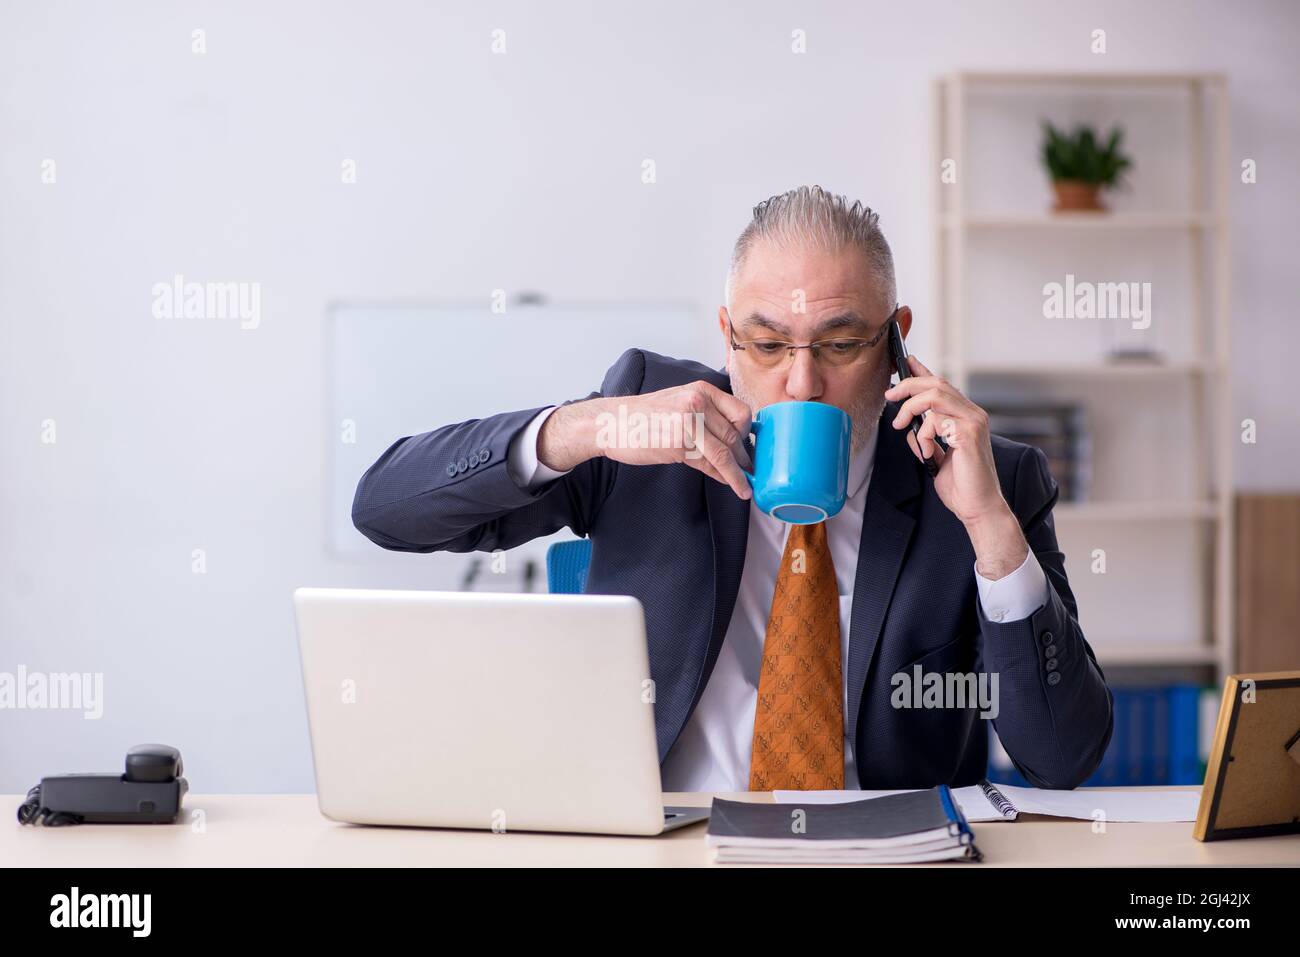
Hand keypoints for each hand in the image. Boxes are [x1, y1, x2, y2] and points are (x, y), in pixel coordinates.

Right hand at [538, 381, 754, 499]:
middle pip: (735, 435)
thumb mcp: (679, 403)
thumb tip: (732, 441)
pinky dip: (721, 476)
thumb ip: (705, 415)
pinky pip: (708, 464)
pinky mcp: (679, 444)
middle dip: (744, 457)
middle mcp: (698, 403)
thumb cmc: (643, 416)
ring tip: (745, 485)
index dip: (748, 434)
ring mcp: (689, 423)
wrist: (612, 423)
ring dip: (739, 473)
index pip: (740, 411)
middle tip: (749, 471)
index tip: (750, 448)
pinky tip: (728, 483)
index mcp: (701, 390)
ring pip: (725, 452)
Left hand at [884, 356, 1027, 577]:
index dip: (922, 371)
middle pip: (936, 383)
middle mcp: (972, 414)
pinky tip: (926, 452)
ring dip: (910, 407)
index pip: (942, 386)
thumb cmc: (960, 485)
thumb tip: (908, 426)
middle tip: (889, 396)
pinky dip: (923, 434)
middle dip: (908, 385)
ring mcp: (974, 422)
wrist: (977, 507)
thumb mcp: (935, 456)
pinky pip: (936, 420)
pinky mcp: (970, 433)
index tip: (905, 362)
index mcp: (964, 417)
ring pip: (935, 395)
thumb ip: (925, 438)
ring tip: (900, 424)